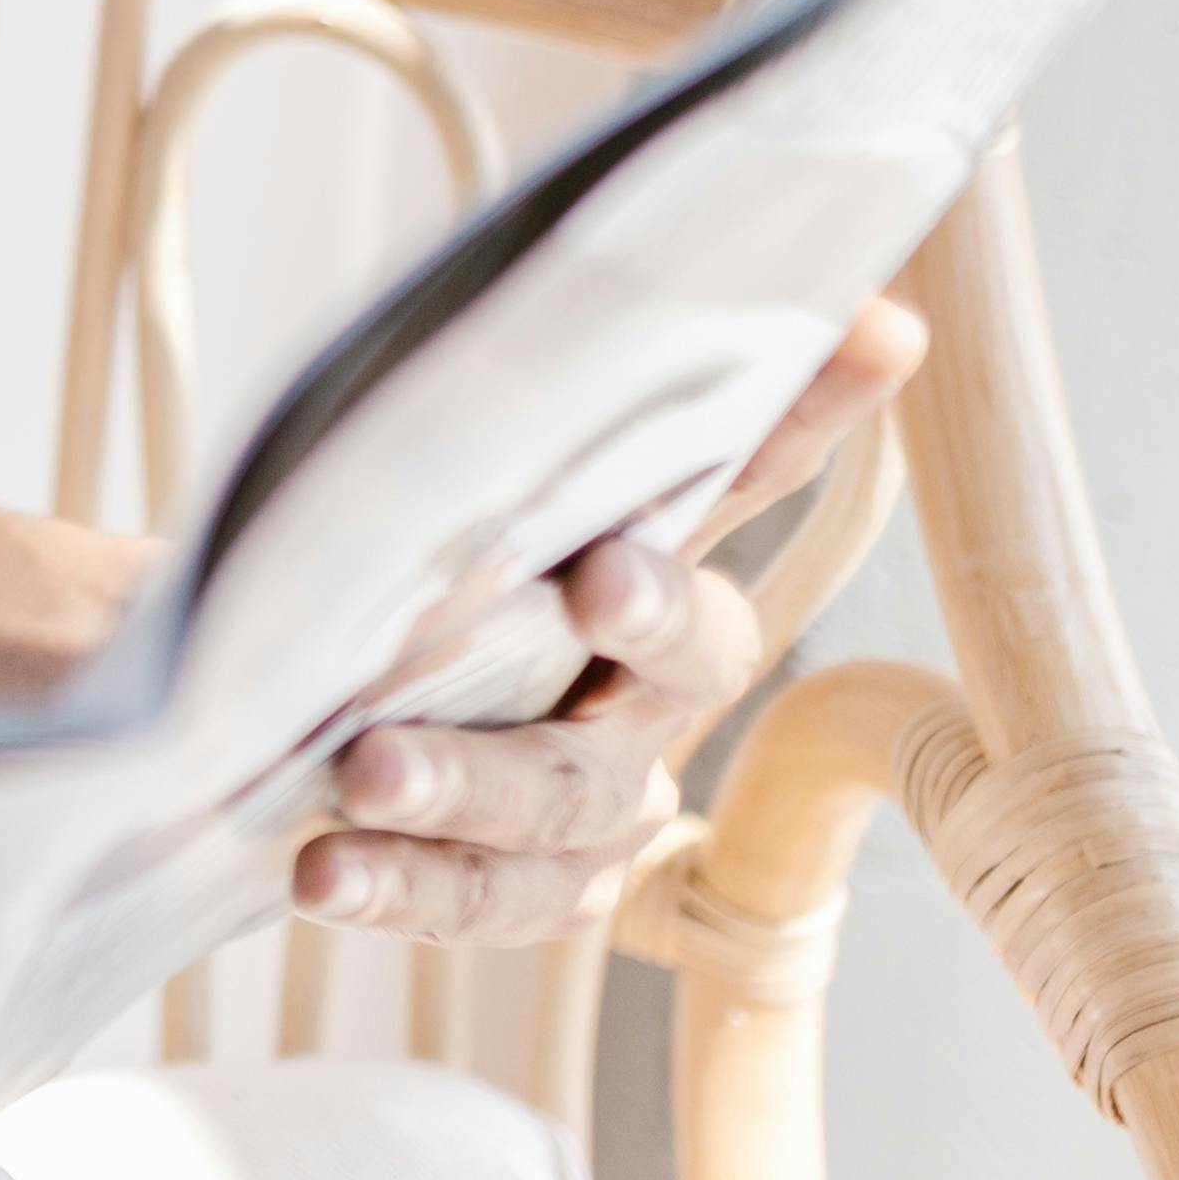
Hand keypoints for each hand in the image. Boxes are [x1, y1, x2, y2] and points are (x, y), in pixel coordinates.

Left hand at [289, 296, 924, 950]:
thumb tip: (503, 283)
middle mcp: (655, 674)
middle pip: (696, 645)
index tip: (875, 336)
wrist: (304, 723)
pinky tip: (321, 871)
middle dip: (657, 611)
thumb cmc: (374, 572)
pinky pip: (488, 896)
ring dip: (468, 781)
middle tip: (601, 582)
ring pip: (569, 795)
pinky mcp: (545, 886)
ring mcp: (609, 794)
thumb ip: (464, 412)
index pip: (752, 455)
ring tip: (365, 771)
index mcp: (646, 541)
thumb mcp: (403, 478)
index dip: (816, 400)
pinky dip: (401, 886)